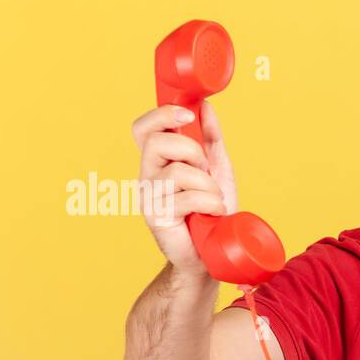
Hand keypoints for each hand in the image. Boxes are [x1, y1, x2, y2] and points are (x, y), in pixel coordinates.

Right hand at [131, 101, 238, 276]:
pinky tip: (214, 213)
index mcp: (158, 162)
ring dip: (207, 185)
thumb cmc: (212, 212)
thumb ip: (210, 138)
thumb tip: (205, 106)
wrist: (213, 253)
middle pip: (156, 142)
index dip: (161, 115)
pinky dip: (210, 203)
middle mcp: (147, 176)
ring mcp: (149, 198)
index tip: (188, 116)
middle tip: (206, 170)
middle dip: (191, 150)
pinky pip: (187, 198)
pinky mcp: (157, 218)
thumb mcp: (217, 169)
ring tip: (214, 200)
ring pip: (177, 172)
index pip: (143, 129)